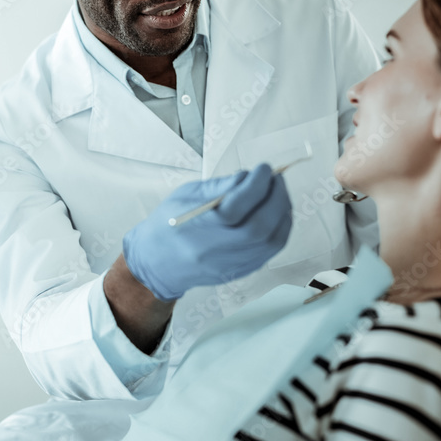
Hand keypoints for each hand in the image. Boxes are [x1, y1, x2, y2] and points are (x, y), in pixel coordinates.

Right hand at [122, 164, 292, 300]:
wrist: (158, 263)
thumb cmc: (169, 224)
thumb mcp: (185, 196)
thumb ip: (219, 187)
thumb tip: (250, 176)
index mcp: (196, 227)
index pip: (236, 207)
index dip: (257, 185)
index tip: (264, 168)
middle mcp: (213, 251)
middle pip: (259, 227)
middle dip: (276, 198)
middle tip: (276, 179)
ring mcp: (228, 265)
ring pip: (271, 242)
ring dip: (283, 214)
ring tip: (278, 194)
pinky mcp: (239, 273)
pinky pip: (270, 252)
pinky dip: (280, 230)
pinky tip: (276, 214)